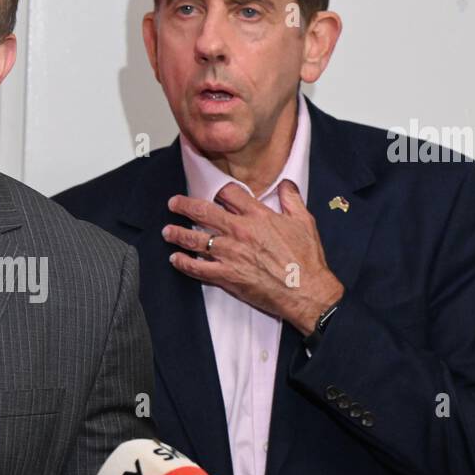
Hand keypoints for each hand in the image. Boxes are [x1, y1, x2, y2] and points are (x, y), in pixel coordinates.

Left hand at [164, 181, 343, 334]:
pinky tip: (175, 259)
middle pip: (204, 212)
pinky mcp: (227, 276)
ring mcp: (230, 254)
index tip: (207, 189)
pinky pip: (198, 268)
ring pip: (195, 240)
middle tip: (173, 203)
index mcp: (257, 215)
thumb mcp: (304, 221)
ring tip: (167, 231)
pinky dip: (183, 263)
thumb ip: (292, 199)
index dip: (216, 189)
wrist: (307, 290)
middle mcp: (239, 231)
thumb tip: (286, 183)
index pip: (229, 193)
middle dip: (185, 206)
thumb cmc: (307, 258)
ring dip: (178, 234)